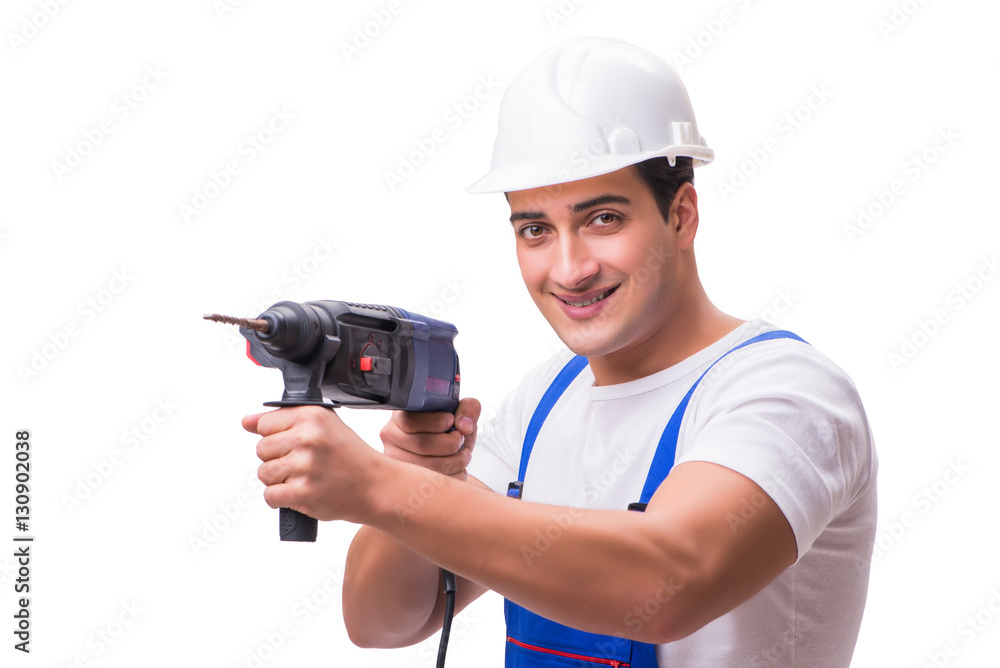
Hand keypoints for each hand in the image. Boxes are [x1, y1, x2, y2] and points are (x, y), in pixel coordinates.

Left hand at [242, 406, 379, 522]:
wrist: (375, 486)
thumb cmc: (350, 456)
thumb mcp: (323, 426)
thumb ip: (283, 420)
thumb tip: (247, 421)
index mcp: (311, 417)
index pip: (264, 424)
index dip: (277, 437)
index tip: (294, 445)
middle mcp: (307, 438)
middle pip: (261, 450)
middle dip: (278, 459)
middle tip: (302, 463)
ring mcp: (304, 467)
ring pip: (264, 474)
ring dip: (279, 480)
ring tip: (303, 478)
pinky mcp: (302, 493)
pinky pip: (270, 496)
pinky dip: (282, 498)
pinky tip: (300, 492)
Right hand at [379, 397, 480, 479]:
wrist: (449, 449)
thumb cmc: (450, 428)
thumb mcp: (460, 411)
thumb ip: (468, 408)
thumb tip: (464, 426)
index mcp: (400, 417)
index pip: (411, 421)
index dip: (436, 423)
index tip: (451, 421)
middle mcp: (392, 439)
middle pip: (421, 445)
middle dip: (450, 444)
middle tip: (460, 440)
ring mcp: (397, 462)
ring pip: (427, 467)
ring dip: (455, 461)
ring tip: (463, 454)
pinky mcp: (407, 481)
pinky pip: (433, 484)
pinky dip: (454, 476)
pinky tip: (456, 468)